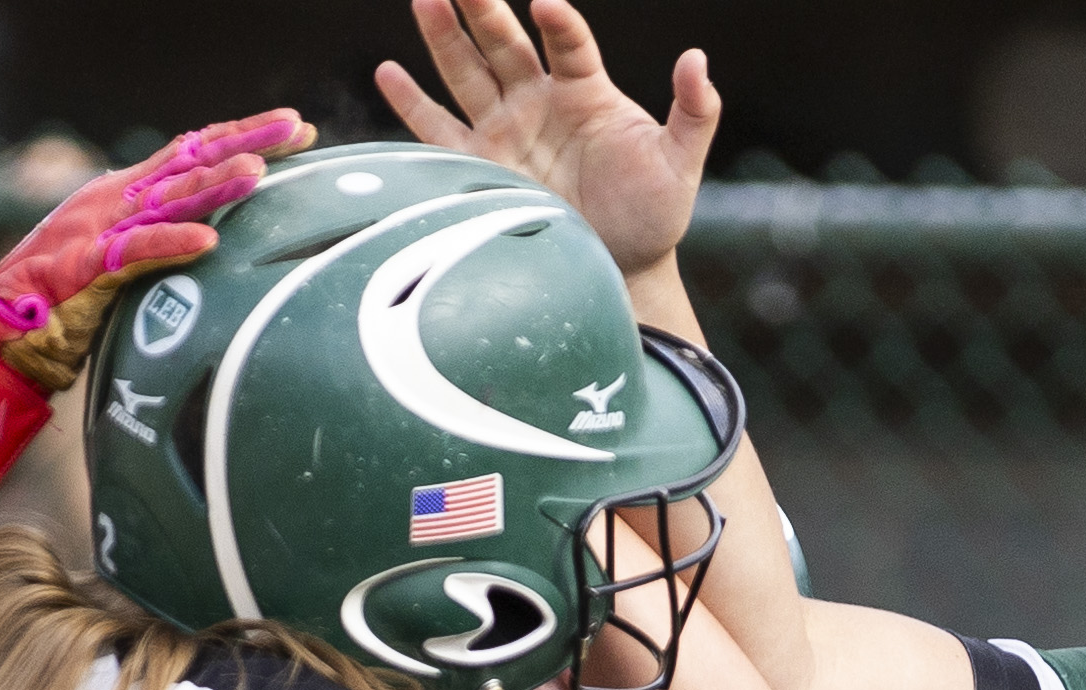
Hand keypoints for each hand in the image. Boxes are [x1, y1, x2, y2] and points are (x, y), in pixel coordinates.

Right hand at [0, 109, 315, 392]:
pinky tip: (207, 241)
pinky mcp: (86, 268)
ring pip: (169, 200)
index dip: (242, 137)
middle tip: (296, 128)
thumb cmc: (61, 297)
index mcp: (126, 193)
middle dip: (246, 142)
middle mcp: (117, 200)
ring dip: (216, 185)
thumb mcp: (121, 258)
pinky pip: (135, 253)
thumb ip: (159, 240)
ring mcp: (100, 231)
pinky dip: (171, 245)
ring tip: (260, 171)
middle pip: (190, 162)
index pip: (192, 153)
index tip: (294, 129)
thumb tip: (213, 234)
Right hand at [378, 0, 717, 275]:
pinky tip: (388, 72)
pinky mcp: (482, 169)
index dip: (559, 22)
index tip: (546, 4)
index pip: (568, 43)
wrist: (622, 267)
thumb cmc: (654, 214)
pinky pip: (440, 133)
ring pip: (467, 75)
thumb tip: (698, 59)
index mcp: (586, 92)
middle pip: (505, 44)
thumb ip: (696, 111)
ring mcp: (506, 132)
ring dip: (444, 38)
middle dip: (482, 9)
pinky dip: (413, 104)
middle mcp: (539, 102)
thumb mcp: (682, 163)